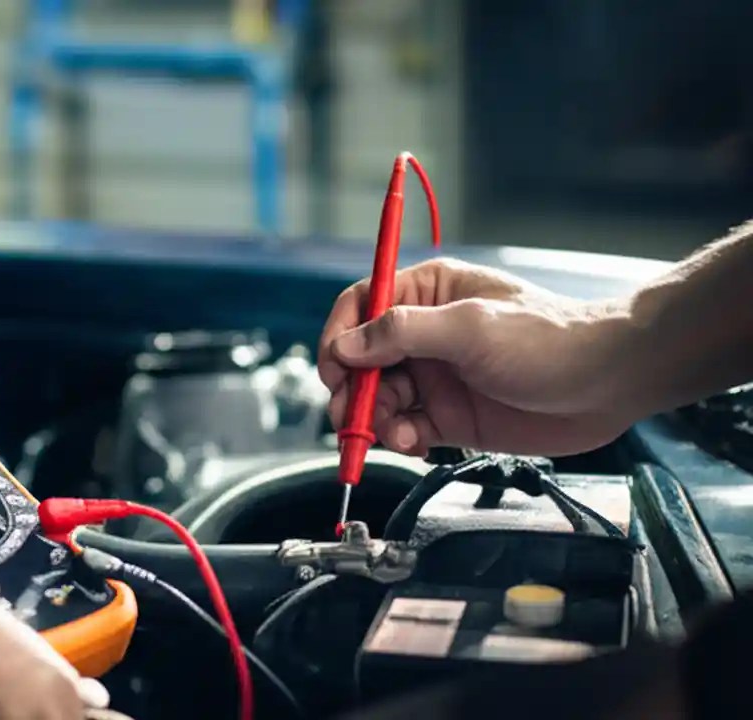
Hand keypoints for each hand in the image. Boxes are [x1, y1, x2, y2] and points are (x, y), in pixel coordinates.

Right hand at [318, 258, 638, 456]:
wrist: (608, 384)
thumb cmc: (550, 340)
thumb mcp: (470, 328)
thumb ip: (403, 333)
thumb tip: (347, 346)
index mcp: (427, 294)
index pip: (361, 306)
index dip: (340, 337)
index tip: (334, 370)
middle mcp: (425, 334)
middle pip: (362, 360)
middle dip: (352, 390)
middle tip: (352, 417)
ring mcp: (437, 377)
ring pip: (380, 400)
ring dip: (376, 420)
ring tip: (393, 434)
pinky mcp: (452, 417)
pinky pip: (407, 429)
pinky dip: (401, 438)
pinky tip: (414, 443)